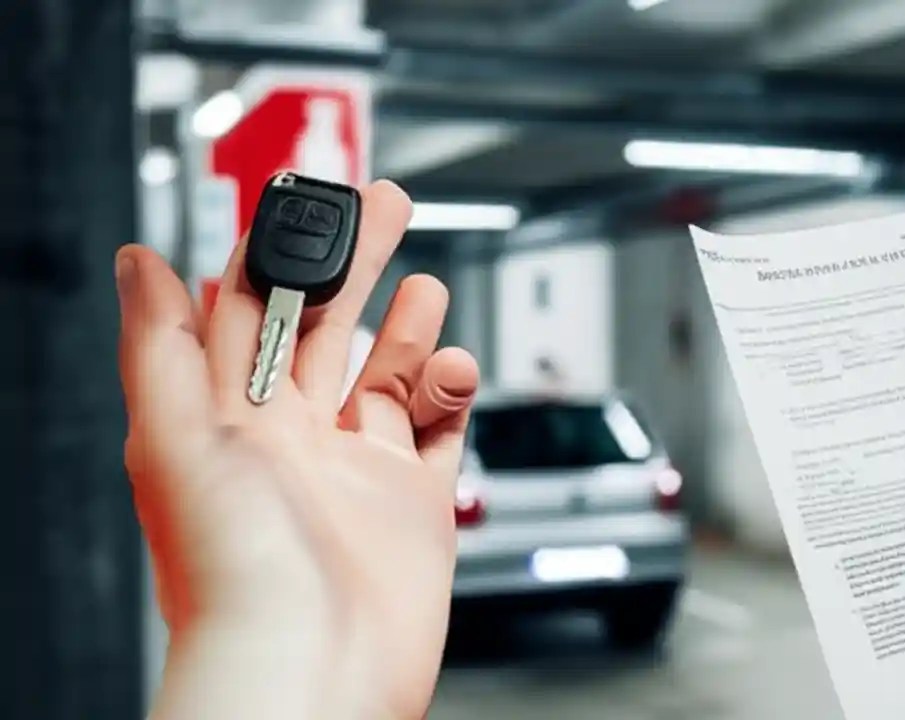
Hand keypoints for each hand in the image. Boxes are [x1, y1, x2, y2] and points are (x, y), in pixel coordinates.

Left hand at [117, 180, 477, 719]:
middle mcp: (290, 440)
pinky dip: (450, 390)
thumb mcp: (177, 438)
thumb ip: (161, 344)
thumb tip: (137, 262)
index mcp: (228, 419)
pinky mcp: (410, 505)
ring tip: (425, 286)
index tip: (305, 202)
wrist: (310, 670)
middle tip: (387, 206)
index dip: (278, 252)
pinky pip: (436, 430)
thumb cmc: (234, 571)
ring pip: (385, 376)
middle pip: (327, 327)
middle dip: (357, 262)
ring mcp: (354, 471)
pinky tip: (453, 366)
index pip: (250, 312)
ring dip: (407, 325)